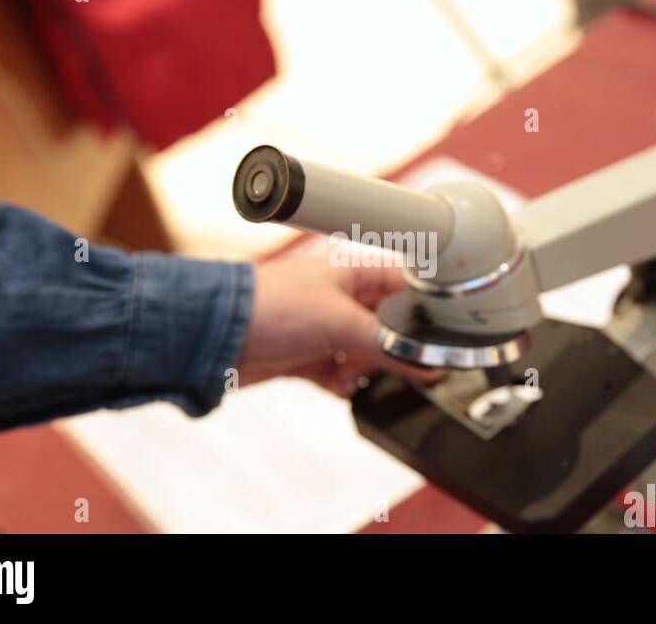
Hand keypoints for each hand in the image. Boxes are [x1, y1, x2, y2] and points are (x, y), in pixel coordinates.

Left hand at [237, 255, 441, 396]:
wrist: (213, 333)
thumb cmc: (268, 305)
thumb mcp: (342, 322)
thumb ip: (387, 346)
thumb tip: (424, 363)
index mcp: (355, 271)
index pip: (407, 287)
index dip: (426, 313)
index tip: (442, 339)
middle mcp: (343, 296)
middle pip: (389, 327)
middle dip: (394, 350)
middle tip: (402, 365)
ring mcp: (324, 327)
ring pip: (366, 354)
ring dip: (367, 370)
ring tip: (361, 373)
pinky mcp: (307, 355)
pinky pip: (342, 374)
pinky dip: (344, 383)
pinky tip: (341, 385)